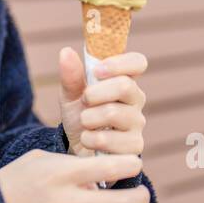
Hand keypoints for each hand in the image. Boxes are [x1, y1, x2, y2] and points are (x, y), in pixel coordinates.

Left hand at [57, 48, 147, 169]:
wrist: (78, 151)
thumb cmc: (80, 117)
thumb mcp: (71, 96)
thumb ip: (71, 76)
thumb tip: (66, 51)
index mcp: (124, 81)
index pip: (137, 62)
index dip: (120, 63)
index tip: (97, 70)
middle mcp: (136, 100)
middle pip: (125, 86)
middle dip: (95, 93)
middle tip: (83, 100)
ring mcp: (137, 123)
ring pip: (114, 113)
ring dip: (89, 118)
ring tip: (84, 123)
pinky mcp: (135, 147)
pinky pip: (111, 140)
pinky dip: (91, 139)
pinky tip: (88, 140)